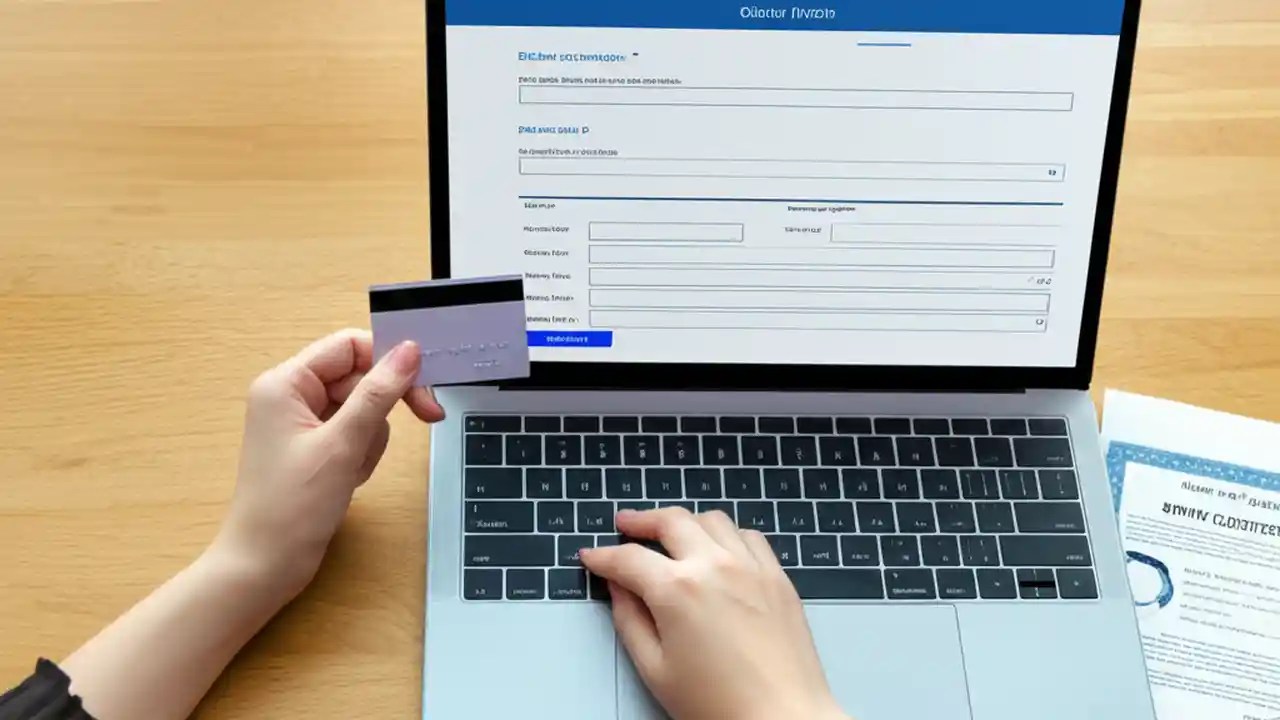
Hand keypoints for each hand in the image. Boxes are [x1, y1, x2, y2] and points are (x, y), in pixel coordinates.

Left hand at [212, 329, 443, 601]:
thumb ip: (379, 393)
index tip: (427, 380)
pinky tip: (349, 479)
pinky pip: (353, 434)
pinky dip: (361, 453)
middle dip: (383, 407)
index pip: (349, 347)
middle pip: (359, 377)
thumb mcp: (343, 445)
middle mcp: (290, 396)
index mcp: (285, 383)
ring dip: (371, 437)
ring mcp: (300, 424)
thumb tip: (410, 350)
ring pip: (362, 408)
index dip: (390, 358)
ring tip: (354, 470)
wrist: (264, 567)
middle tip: (429, 420)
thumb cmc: (294, 506)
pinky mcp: (312, 449)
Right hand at [580, 509, 848, 719]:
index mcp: (677, 590)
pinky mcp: (777, 576)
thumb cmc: (719, 705)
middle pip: (670, 521)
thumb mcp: (655, 669)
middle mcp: (714, 565)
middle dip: (641, 520)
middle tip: (625, 525)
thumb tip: (618, 588)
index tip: (592, 557)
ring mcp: (750, 566)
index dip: (603, 556)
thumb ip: (629, 621)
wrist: (783, 717)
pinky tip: (718, 547)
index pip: (628, 558)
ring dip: (684, 522)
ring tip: (670, 534)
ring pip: (711, 520)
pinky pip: (748, 536)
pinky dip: (725, 533)